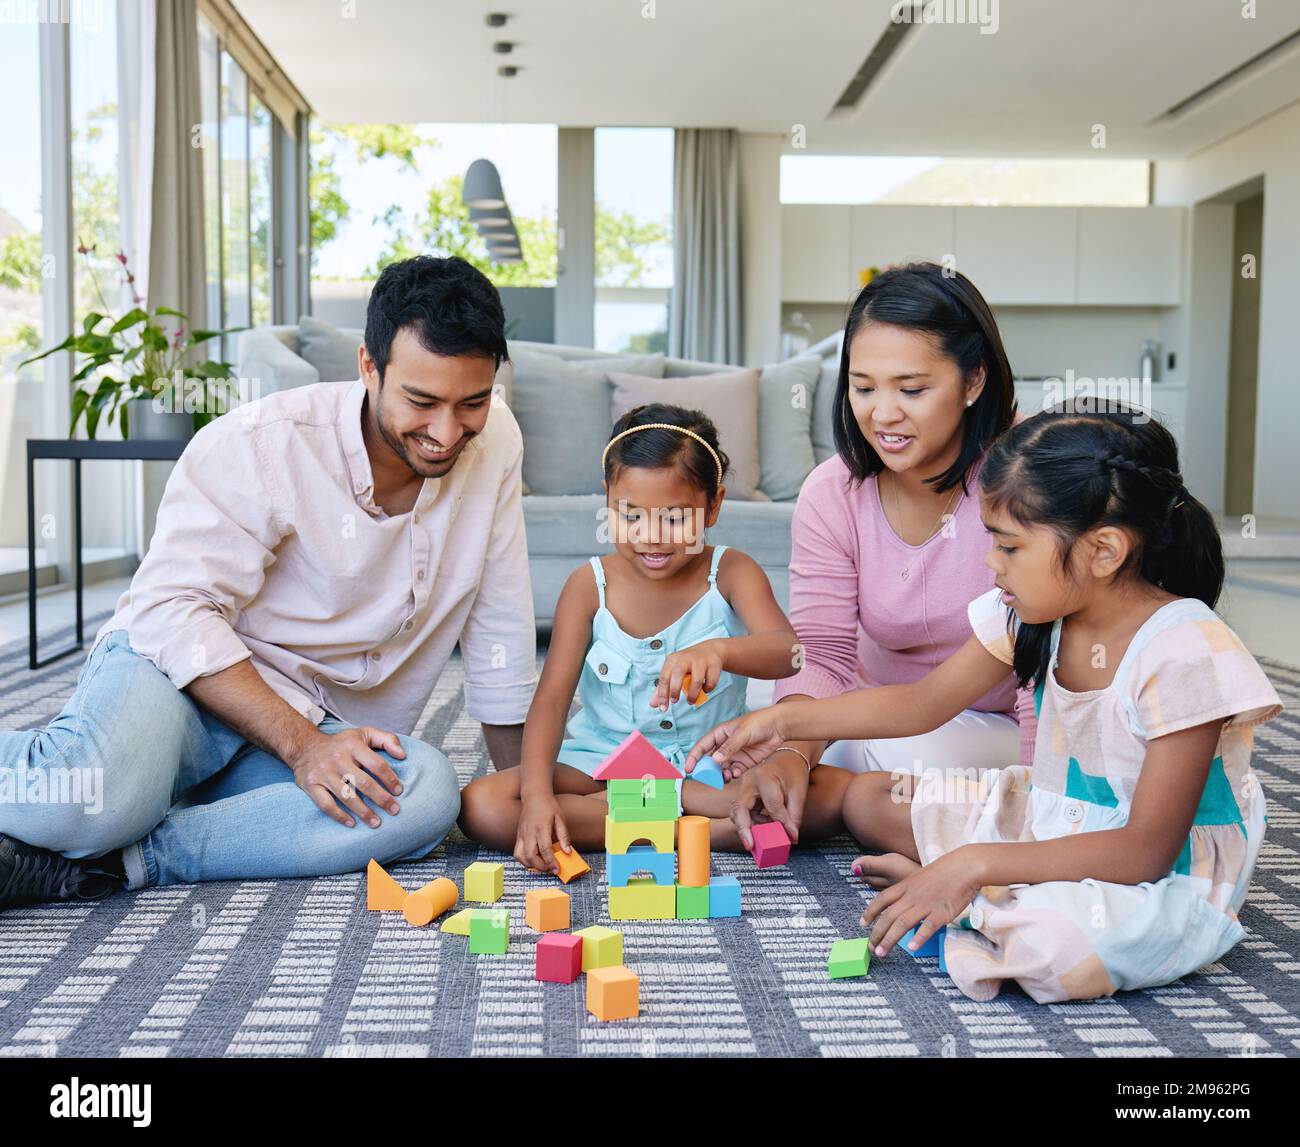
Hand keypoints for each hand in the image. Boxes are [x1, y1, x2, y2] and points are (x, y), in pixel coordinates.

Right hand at [286, 726, 405, 828]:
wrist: (304, 746)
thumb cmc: (341, 743)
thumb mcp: (365, 733)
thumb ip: (387, 740)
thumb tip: (403, 755)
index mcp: (353, 745)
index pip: (376, 764)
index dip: (390, 779)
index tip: (399, 792)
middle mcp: (338, 759)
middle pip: (364, 783)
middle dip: (381, 799)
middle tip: (394, 810)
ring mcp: (323, 773)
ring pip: (346, 796)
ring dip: (363, 812)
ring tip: (376, 822)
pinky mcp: (310, 785)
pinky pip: (326, 804)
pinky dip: (339, 815)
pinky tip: (352, 823)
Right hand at [515, 792, 571, 875]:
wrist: (534, 795)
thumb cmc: (548, 805)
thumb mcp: (560, 818)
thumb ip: (564, 836)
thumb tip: (568, 852)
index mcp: (541, 827)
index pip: (545, 849)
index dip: (551, 862)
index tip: (557, 870)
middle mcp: (529, 832)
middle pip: (531, 856)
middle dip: (541, 867)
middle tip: (551, 869)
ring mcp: (521, 834)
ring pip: (521, 857)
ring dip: (531, 865)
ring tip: (542, 865)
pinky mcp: (518, 835)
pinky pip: (517, 852)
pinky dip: (525, 860)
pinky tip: (534, 859)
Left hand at [651, 640, 723, 710]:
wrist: (710, 650)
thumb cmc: (688, 664)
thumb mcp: (673, 672)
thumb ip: (663, 688)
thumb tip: (653, 705)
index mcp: (673, 660)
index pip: (664, 677)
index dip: (662, 694)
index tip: (663, 708)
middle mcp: (685, 658)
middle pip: (678, 673)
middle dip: (675, 689)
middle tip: (675, 701)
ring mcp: (701, 660)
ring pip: (696, 679)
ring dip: (693, 694)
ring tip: (691, 701)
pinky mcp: (714, 664)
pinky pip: (711, 681)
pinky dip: (707, 688)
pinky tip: (704, 689)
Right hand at [684, 705, 786, 775]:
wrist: (778, 726)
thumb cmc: (758, 722)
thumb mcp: (742, 733)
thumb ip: (729, 747)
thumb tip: (715, 760)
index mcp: (719, 734)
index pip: (702, 747)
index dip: (693, 758)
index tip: (689, 769)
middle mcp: (724, 746)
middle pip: (710, 761)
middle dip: (708, 771)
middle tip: (708, 778)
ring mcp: (734, 755)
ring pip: (722, 769)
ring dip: (721, 775)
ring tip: (725, 777)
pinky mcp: (745, 762)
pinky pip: (734, 771)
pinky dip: (733, 774)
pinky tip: (736, 773)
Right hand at [729, 753, 807, 850]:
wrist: (787, 759)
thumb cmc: (793, 772)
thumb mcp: (798, 792)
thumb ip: (794, 816)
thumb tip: (791, 837)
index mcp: (764, 776)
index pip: (771, 805)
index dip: (782, 822)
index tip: (791, 836)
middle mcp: (749, 781)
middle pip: (740, 808)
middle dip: (744, 829)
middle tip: (750, 846)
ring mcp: (744, 788)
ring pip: (738, 812)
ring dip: (749, 828)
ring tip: (765, 838)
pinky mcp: (743, 795)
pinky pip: (742, 812)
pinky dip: (751, 823)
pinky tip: (765, 827)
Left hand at [859, 847, 981, 957]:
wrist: (964, 866)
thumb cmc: (944, 872)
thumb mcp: (919, 878)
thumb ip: (908, 892)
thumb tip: (900, 907)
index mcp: (905, 886)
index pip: (881, 899)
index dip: (870, 912)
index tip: (862, 924)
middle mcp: (912, 896)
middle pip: (888, 916)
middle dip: (877, 933)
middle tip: (871, 947)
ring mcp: (926, 904)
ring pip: (903, 923)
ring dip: (890, 939)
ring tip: (882, 952)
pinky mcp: (942, 912)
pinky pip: (928, 926)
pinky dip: (918, 937)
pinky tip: (911, 947)